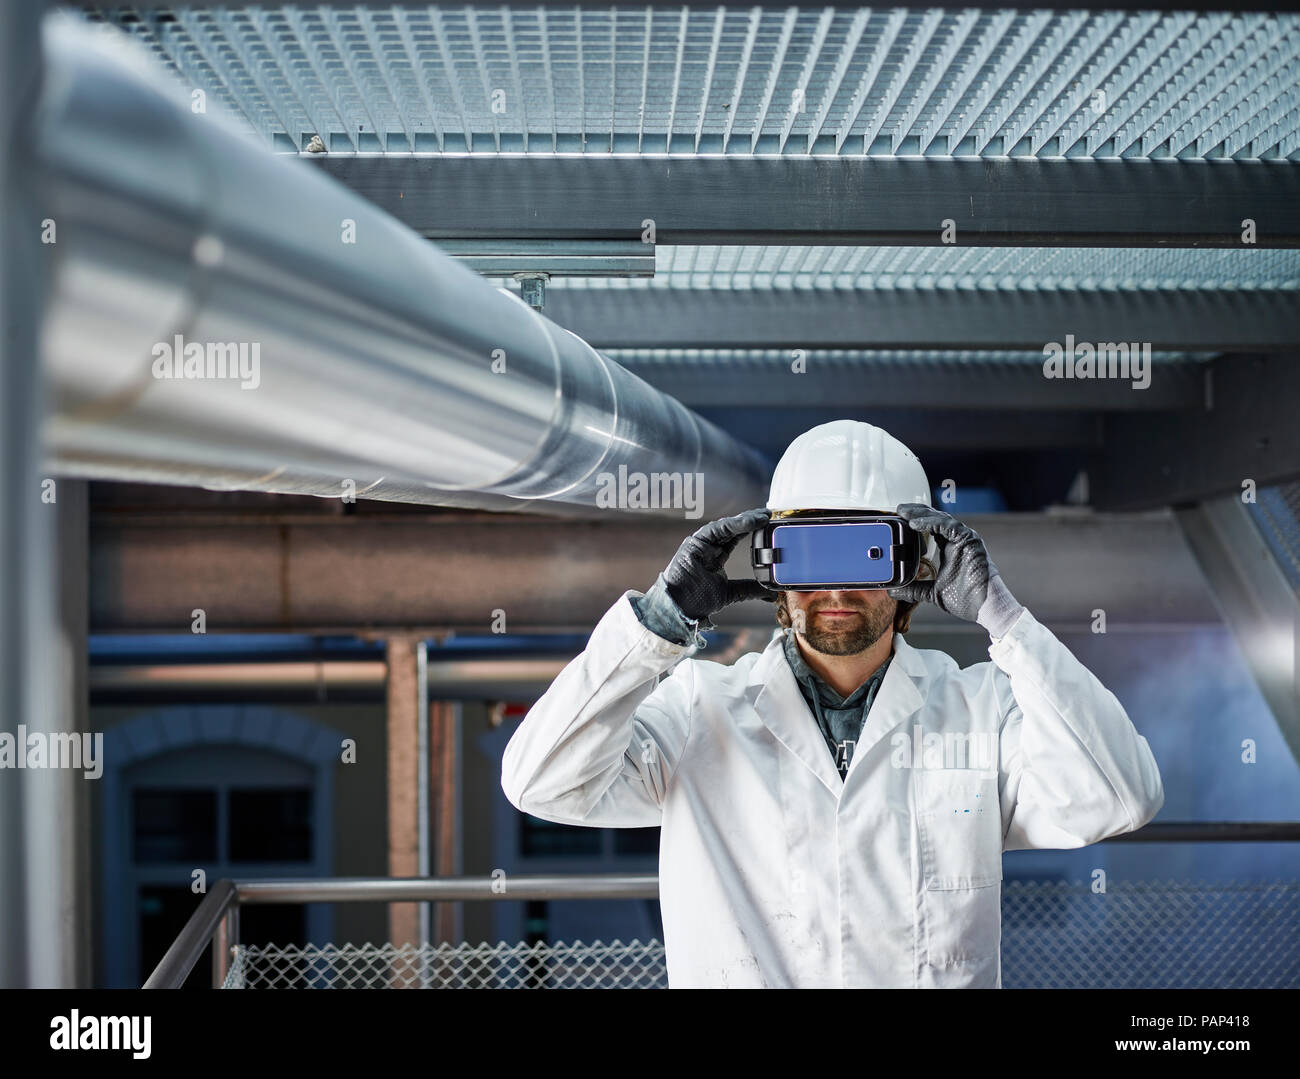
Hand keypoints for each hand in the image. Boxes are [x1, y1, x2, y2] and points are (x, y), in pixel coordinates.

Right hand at [662, 508, 774, 622]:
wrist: (678, 608)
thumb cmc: (696, 600)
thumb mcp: (731, 593)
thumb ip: (750, 590)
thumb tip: (772, 593)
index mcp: (715, 556)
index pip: (735, 537)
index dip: (751, 528)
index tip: (767, 523)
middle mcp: (708, 547)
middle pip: (731, 528)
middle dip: (750, 519)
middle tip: (768, 514)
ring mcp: (700, 544)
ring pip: (725, 526)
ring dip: (743, 519)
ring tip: (761, 517)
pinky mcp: (693, 543)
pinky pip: (715, 529)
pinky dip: (732, 524)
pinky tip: (747, 522)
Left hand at [886, 503, 1023, 636]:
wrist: (985, 608)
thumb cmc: (966, 600)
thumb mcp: (932, 593)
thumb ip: (914, 589)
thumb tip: (894, 591)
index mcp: (951, 548)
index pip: (933, 527)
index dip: (916, 520)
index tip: (899, 518)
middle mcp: (959, 540)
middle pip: (936, 518)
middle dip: (917, 512)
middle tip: (898, 509)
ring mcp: (966, 540)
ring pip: (942, 518)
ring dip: (922, 514)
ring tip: (904, 513)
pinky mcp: (971, 541)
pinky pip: (949, 526)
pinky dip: (931, 523)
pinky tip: (916, 524)